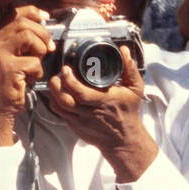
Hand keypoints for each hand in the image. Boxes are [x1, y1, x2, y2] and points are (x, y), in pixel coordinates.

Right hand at [0, 4, 54, 144]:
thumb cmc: (5, 83)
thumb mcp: (8, 56)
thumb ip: (20, 40)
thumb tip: (43, 23)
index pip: (13, 13)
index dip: (33, 12)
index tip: (45, 18)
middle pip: (23, 23)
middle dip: (42, 34)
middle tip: (48, 48)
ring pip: (29, 38)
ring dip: (40, 51)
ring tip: (35, 65)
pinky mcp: (7, 69)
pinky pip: (34, 62)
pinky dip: (37, 72)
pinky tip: (28, 80)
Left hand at [47, 46, 156, 182]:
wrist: (123, 139)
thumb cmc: (128, 112)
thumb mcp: (135, 89)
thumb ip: (129, 69)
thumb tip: (123, 50)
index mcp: (103, 102)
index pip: (81, 93)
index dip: (69, 81)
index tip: (66, 69)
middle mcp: (89, 112)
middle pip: (64, 100)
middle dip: (56, 85)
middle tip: (58, 74)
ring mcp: (79, 121)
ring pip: (58, 106)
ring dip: (53, 92)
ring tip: (56, 81)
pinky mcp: (74, 126)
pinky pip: (59, 112)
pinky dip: (55, 101)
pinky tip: (58, 92)